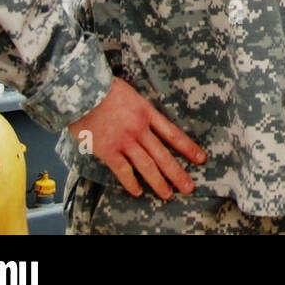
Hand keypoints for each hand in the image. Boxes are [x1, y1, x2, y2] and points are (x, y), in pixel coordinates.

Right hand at [67, 77, 205, 198]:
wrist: (83, 92)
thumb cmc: (105, 89)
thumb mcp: (132, 94)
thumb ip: (141, 110)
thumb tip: (148, 121)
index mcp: (147, 112)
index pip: (173, 133)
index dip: (188, 147)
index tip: (201, 158)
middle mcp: (140, 129)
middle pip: (163, 154)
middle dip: (177, 172)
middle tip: (189, 187)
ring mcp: (124, 141)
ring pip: (147, 165)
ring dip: (159, 182)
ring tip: (168, 195)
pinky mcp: (107, 150)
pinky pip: (122, 170)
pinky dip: (131, 182)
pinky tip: (138, 192)